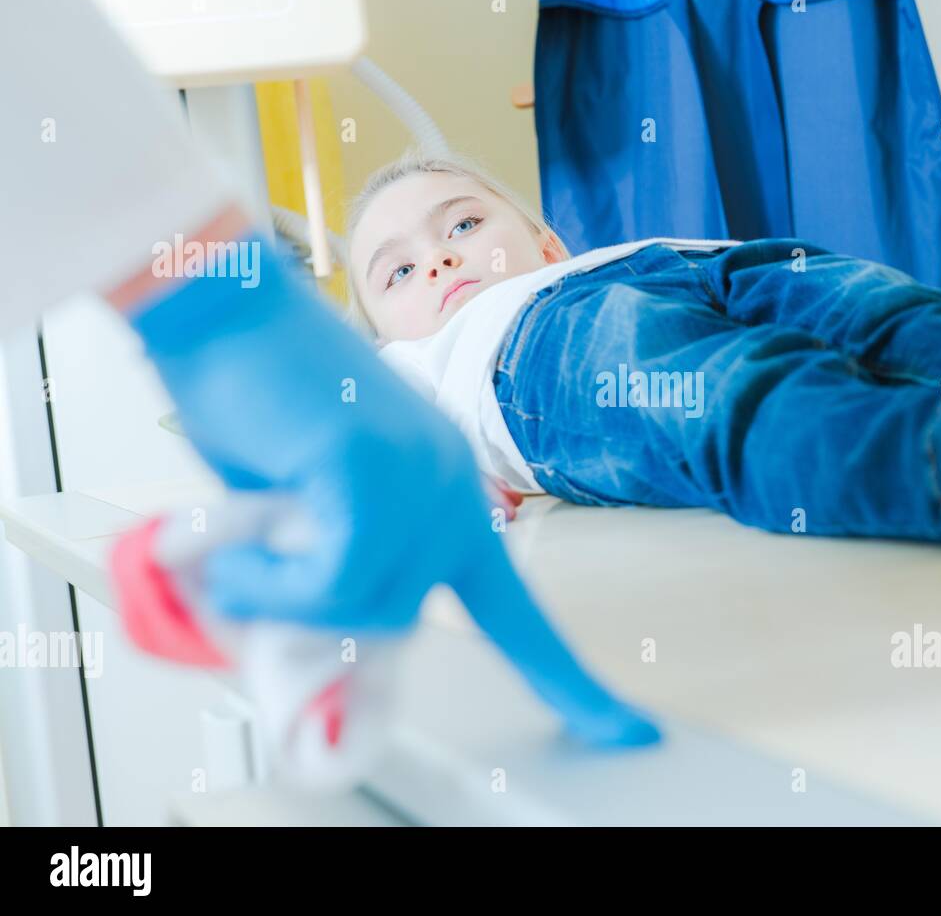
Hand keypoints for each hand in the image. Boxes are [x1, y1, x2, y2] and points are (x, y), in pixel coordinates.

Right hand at [125, 226, 658, 745]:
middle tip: (253, 579)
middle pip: (406, 617)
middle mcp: (454, 488)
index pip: (525, 612)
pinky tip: (238, 539)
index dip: (570, 680)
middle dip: (320, 617)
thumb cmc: (254, 393)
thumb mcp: (304, 503)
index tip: (624, 732)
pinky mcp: (376, 473)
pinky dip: (270, 580)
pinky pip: (330, 581)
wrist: (220, 304)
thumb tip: (312, 632)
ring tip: (237, 545)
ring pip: (367, 606)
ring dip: (281, 595)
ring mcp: (424, 478)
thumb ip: (330, 561)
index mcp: (451, 492)